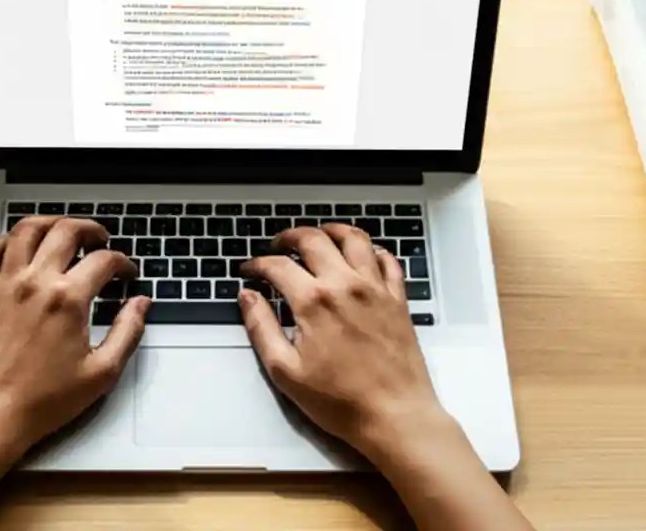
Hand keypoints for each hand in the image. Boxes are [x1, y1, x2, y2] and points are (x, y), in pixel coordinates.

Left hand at [0, 216, 149, 458]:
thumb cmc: (42, 401)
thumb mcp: (101, 372)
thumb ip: (128, 332)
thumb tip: (141, 305)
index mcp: (67, 300)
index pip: (104, 261)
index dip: (123, 263)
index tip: (126, 274)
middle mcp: (35, 283)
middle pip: (66, 231)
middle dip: (91, 229)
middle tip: (101, 239)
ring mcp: (5, 284)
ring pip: (27, 229)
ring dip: (51, 222)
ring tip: (64, 229)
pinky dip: (8, 240)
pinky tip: (20, 246)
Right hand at [238, 224, 445, 458]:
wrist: (394, 416)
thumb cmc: (340, 401)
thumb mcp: (285, 371)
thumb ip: (262, 328)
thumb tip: (248, 298)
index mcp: (314, 302)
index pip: (278, 266)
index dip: (258, 264)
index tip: (250, 269)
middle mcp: (345, 285)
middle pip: (314, 239)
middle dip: (290, 237)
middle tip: (279, 244)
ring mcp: (375, 289)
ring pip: (354, 238)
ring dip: (331, 231)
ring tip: (319, 235)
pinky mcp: (397, 299)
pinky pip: (387, 260)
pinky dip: (372, 250)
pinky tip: (362, 255)